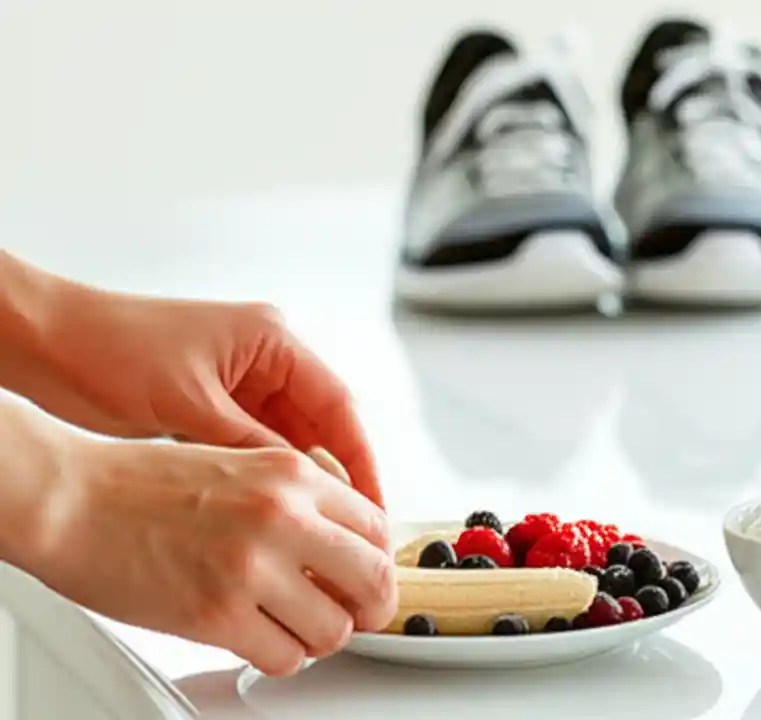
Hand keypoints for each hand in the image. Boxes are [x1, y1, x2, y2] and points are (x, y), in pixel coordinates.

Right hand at [34, 440, 396, 676]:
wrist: (71, 499)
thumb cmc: (141, 484)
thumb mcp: (240, 464)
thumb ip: (294, 498)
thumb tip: (338, 542)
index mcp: (292, 474)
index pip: (376, 527)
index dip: (377, 562)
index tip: (366, 578)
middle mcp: (283, 517)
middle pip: (373, 578)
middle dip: (371, 606)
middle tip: (357, 616)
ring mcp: (252, 567)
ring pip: (334, 629)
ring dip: (320, 637)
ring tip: (294, 628)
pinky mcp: (217, 614)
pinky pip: (284, 657)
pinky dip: (281, 657)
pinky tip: (260, 640)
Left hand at [35, 289, 382, 506]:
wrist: (43, 341)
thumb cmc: (106, 352)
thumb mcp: (191, 408)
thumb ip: (253, 449)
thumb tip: (302, 492)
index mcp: (270, 339)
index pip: (337, 404)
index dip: (361, 458)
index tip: (374, 504)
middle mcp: (264, 354)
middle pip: (320, 423)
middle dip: (337, 474)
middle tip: (353, 527)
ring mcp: (239, 378)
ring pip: (290, 438)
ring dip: (303, 479)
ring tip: (319, 526)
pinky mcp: (215, 400)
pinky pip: (258, 443)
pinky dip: (267, 475)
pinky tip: (276, 510)